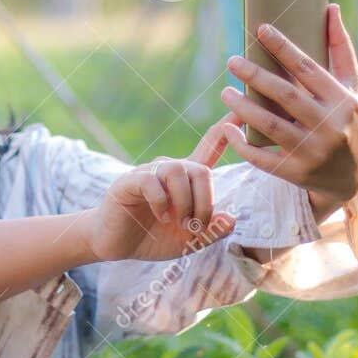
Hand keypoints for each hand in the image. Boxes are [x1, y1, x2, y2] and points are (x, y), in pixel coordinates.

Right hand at [80, 117, 238, 261]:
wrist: (116, 245)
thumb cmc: (153, 238)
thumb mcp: (189, 241)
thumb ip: (211, 231)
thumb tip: (231, 219)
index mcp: (186, 181)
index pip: (209, 148)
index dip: (225, 130)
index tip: (240, 112)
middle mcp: (169, 171)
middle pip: (200, 170)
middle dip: (205, 202)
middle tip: (195, 226)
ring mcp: (148, 173)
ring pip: (178, 172)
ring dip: (184, 203)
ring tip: (178, 222)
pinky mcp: (130, 181)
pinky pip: (152, 181)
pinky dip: (161, 202)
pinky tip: (161, 216)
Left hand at [219, 4, 357, 214]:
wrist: (353, 177)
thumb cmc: (349, 121)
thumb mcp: (351, 87)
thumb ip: (340, 50)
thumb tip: (330, 8)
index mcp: (342, 100)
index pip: (308, 68)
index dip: (282, 47)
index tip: (260, 29)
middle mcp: (329, 125)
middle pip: (285, 95)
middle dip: (255, 75)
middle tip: (231, 61)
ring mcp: (312, 151)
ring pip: (270, 126)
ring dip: (243, 107)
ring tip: (225, 91)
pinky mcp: (297, 173)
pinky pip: (263, 158)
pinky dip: (242, 144)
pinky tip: (228, 127)